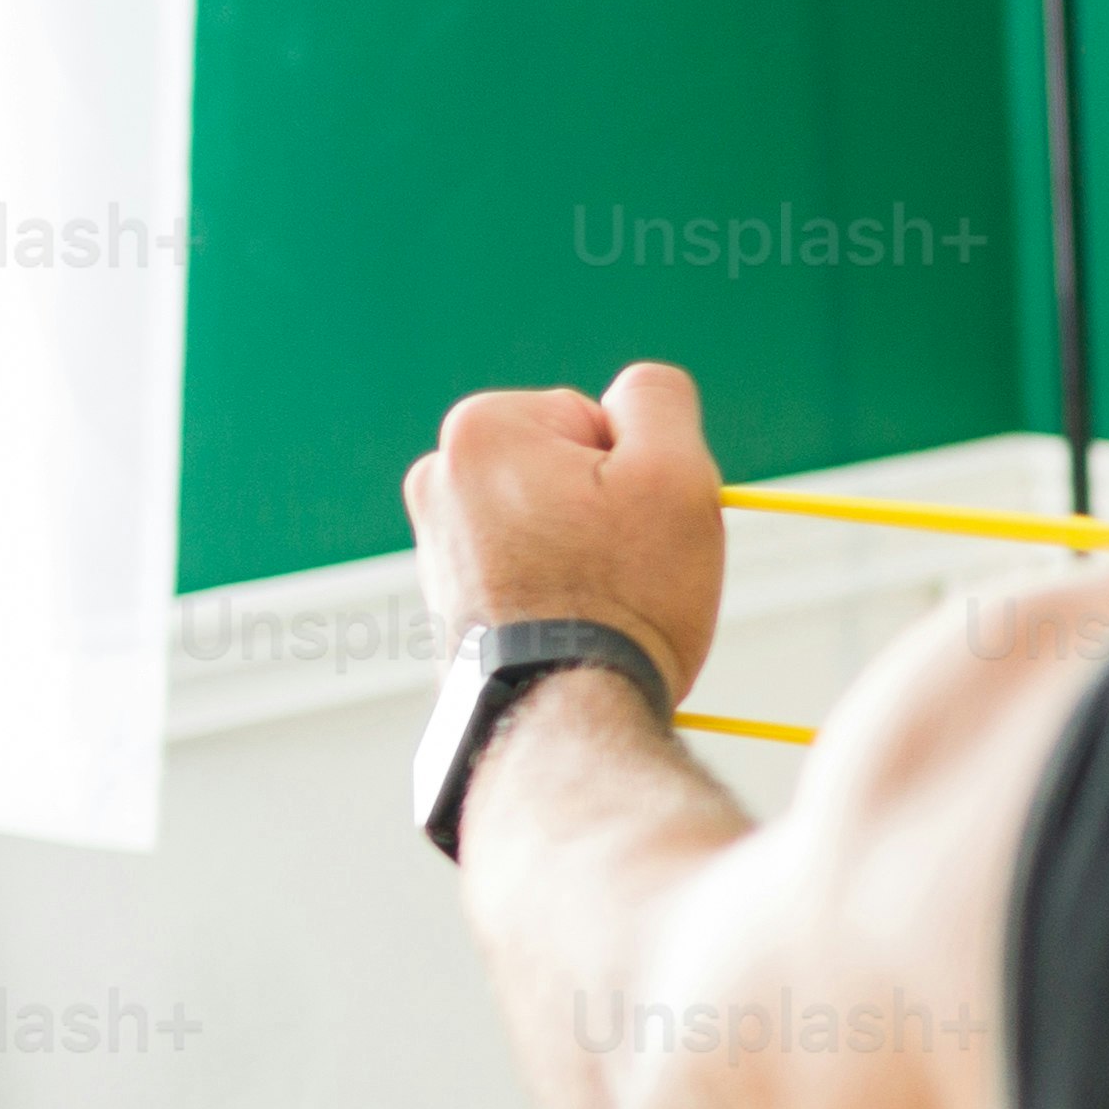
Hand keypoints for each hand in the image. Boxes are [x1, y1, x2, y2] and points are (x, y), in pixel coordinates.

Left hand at [404, 360, 730, 709]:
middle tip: (625, 570)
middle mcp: (438, 477)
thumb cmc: (622, 598)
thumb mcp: (675, 473)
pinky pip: (527, 567)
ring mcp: (434, 541)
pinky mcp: (444, 596)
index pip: (600, 420)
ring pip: (551, 518)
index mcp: (482, 428)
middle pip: (570, 466)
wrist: (562, 718)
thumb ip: (659, 398)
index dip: (638, 473)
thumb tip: (636, 390)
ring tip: (597, 606)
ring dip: (585, 553)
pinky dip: (556, 590)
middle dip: (607, 510)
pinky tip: (569, 630)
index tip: (633, 529)